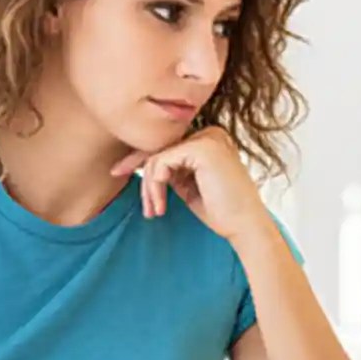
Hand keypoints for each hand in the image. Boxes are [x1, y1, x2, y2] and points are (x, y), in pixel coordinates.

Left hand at [109, 127, 268, 242]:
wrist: (244, 227)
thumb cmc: (221, 212)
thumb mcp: (189, 185)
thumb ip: (172, 170)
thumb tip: (144, 161)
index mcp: (210, 139)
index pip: (168, 143)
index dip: (143, 157)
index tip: (121, 170)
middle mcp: (211, 132)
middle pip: (160, 144)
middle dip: (136, 162)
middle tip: (116, 174)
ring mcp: (208, 138)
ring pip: (158, 155)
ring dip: (148, 186)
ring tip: (153, 210)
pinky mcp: (203, 148)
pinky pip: (162, 162)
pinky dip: (154, 186)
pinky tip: (160, 206)